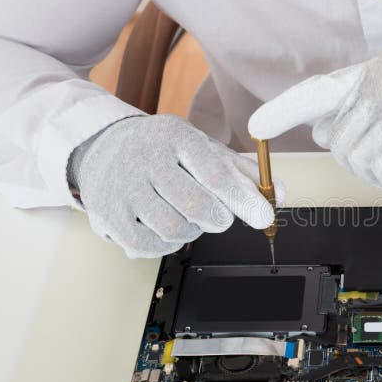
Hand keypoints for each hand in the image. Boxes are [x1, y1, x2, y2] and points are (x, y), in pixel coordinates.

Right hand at [68, 114, 282, 257]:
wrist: (103, 148)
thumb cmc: (165, 152)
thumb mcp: (204, 150)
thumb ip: (243, 173)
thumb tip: (278, 194)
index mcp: (176, 136)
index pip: (215, 173)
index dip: (244, 200)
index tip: (264, 217)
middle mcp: (146, 157)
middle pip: (197, 206)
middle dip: (218, 219)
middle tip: (219, 216)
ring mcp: (123, 185)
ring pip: (175, 229)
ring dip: (192, 232)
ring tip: (187, 216)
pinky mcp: (107, 213)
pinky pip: (149, 244)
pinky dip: (167, 243)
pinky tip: (166, 227)